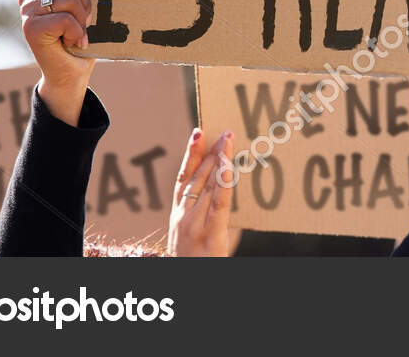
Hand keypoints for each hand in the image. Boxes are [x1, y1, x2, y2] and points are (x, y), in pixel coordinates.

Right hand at [18, 0, 94, 124]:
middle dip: (84, 0)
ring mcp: (27, 12)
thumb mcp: (81, 5)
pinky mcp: (31, 29)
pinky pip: (65, 19)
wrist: (71, 73)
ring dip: (82, 19)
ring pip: (69, 0)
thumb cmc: (80, 36)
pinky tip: (74, 42)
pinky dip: (77, 32)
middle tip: (83, 19)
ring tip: (77, 32)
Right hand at [168, 128, 234, 256]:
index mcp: (178, 214)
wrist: (187, 281)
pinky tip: (230, 166)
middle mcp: (183, 214)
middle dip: (208, 151)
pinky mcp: (210, 231)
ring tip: (228, 138)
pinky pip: (219, 202)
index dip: (191, 155)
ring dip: (219, 159)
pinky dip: (224, 182)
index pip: (184, 178)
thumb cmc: (194, 263)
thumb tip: (228, 194)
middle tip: (220, 129)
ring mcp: (195, 222)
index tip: (197, 133)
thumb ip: (209, 215)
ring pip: (208, 184)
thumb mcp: (195, 236)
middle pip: (196, 176)